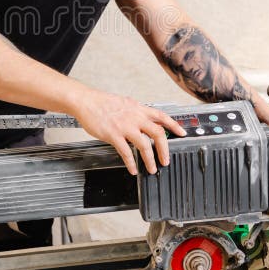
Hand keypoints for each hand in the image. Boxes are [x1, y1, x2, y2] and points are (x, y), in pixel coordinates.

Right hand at [71, 91, 185, 174]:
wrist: (86, 101)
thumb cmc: (102, 103)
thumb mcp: (125, 103)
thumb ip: (136, 112)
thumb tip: (145, 118)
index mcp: (138, 109)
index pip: (162, 116)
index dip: (174, 125)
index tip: (182, 133)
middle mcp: (134, 117)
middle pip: (157, 133)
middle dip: (164, 149)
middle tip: (166, 160)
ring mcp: (124, 126)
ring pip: (144, 145)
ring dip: (150, 159)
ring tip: (151, 168)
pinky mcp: (113, 134)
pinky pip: (126, 152)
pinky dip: (131, 162)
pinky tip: (132, 168)